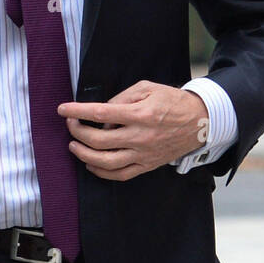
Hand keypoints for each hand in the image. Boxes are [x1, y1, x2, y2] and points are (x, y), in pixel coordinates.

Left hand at [58, 81, 208, 181]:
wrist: (200, 122)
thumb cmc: (172, 102)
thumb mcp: (148, 88)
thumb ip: (122, 97)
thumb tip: (101, 112)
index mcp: (140, 114)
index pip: (101, 114)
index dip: (77, 112)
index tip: (63, 110)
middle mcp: (140, 137)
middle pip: (98, 140)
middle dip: (78, 133)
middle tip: (71, 125)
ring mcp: (143, 154)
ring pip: (106, 162)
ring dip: (84, 155)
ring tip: (74, 146)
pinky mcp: (147, 165)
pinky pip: (120, 175)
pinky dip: (101, 172)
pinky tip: (91, 163)